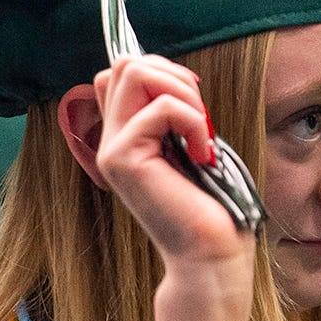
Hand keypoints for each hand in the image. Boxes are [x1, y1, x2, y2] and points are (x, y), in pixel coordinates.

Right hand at [93, 54, 252, 320]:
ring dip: (181, 92)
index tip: (195, 107)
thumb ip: (172, 111)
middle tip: (199, 118)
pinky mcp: (122, 158)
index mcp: (123, 137)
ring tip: (200, 131)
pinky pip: (161, 107)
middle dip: (172, 75)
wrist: (210, 256)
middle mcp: (109, 141)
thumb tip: (173, 73)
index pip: (120, 73)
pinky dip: (194, 120)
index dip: (162, 73)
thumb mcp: (189, 144)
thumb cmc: (211, 206)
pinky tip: (202, 154)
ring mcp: (110, 149)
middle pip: (124, 64)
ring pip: (132, 71)